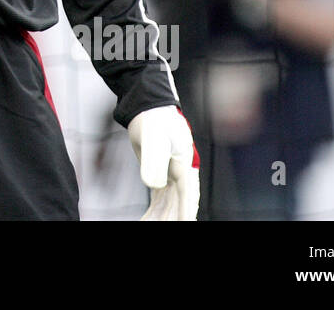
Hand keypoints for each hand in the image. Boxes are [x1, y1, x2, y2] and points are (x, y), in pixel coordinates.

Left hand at [127, 105, 199, 219]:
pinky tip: (147, 219)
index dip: (185, 212)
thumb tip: (153, 186)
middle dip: (171, 217)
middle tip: (157, 224)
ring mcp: (171, 175)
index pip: (187, 195)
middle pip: (178, 203)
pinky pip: (159, 198)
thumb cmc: (153, 120)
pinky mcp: (159, 175)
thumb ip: (154, 161)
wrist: (146, 107)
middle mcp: (180, 173)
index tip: (185, 223)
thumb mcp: (154, 139)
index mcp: (184, 166)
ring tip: (147, 223)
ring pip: (168, 203)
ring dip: (161, 217)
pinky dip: (154, 211)